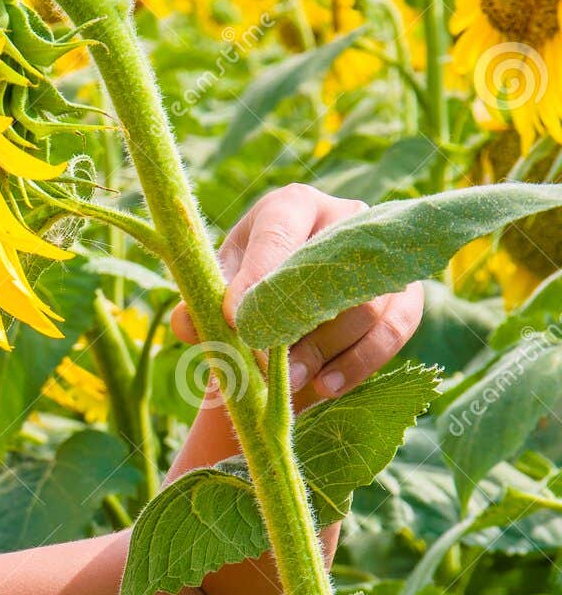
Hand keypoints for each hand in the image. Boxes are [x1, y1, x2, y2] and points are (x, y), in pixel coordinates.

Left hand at [171, 184, 423, 398]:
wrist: (291, 308)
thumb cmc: (247, 290)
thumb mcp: (217, 289)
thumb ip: (198, 305)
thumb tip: (187, 322)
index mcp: (290, 206)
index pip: (279, 232)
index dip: (258, 276)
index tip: (235, 319)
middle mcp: (344, 218)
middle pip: (326, 268)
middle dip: (292, 322)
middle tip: (263, 363)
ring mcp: (382, 256)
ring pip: (365, 304)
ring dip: (324, 349)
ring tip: (290, 381)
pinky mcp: (407, 295)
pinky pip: (393, 330)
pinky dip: (359, 363)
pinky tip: (325, 387)